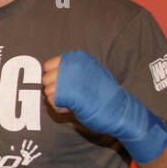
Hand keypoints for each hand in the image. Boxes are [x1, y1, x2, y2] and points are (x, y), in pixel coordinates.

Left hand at [42, 50, 166, 163]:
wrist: (120, 110)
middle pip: (46, 78)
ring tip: (73, 103)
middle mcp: (72, 65)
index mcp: (78, 57)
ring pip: (48, 90)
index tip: (63, 85)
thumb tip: (51, 73)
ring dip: (57, 100)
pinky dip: (59, 107)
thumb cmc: (104, 93)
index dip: (54, 78)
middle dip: (54, 90)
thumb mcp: (91, 72)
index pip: (48, 65)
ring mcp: (70, 78)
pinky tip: (71, 108)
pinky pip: (52, 101)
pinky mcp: (70, 93)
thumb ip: (73, 70)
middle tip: (69, 96)